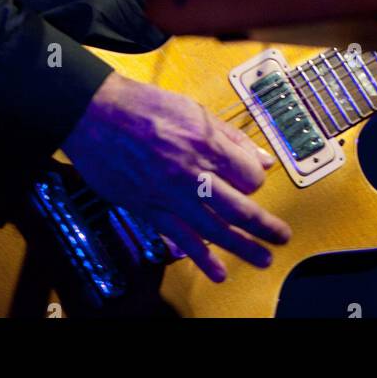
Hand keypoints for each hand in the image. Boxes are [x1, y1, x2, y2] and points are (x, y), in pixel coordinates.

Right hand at [61, 71, 291, 282]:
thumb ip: (230, 136)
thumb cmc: (142, 105)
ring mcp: (170, 194)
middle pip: (239, 208)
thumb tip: (261, 158)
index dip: (255, 180)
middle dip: (264, 226)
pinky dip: (201, 258)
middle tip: (281, 236)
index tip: (253, 180)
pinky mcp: (150, 208)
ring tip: (262, 259)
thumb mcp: (193, 109)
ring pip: (215, 229)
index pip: (248, 175)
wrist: (96, 114)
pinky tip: (217, 272)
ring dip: (243, 247)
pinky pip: (181, 238)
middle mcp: (192, 173)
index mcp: (205, 143)